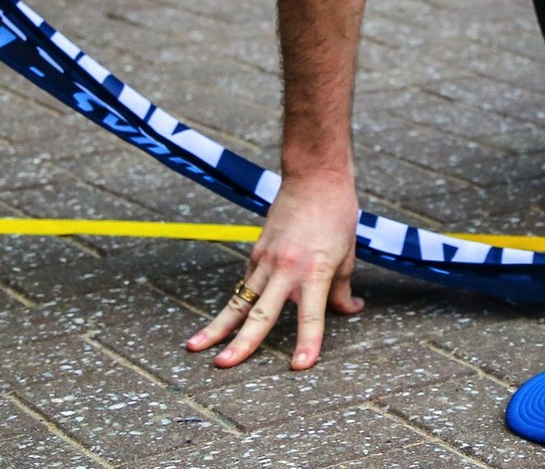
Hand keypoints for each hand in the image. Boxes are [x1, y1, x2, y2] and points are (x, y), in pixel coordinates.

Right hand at [186, 170, 364, 369]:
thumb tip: (349, 310)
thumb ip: (342, 288)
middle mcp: (286, 267)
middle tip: (223, 365)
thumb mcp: (347, 255)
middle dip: (242, 342)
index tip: (301, 366)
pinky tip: (220, 325)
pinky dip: (234, 305)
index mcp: (314, 269)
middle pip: (261, 313)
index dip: (308, 342)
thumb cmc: (337, 215)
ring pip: (239, 300)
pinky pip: (244, 285)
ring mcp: (266, 259)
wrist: (314, 177)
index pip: (311, 314)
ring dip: (218, 326)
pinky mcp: (256, 252)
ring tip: (195, 348)